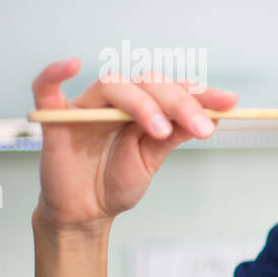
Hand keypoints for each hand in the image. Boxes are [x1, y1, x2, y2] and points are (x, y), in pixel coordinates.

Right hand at [31, 57, 240, 232]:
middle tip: (202, 128)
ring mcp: (87, 107)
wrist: (87, 211)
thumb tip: (212, 115)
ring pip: (113, 85)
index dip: (201, 94)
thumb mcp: (153, 158)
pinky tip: (72, 65)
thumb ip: (176, 135)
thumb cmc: (116, 181)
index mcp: (144, 107)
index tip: (230, 102)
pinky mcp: (56, 118)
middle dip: (179, 103)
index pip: (173, 90)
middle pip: (148, 84)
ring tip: (162, 130)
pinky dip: (54, 73)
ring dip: (141, 103)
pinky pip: (46, 88)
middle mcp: (117, 101)